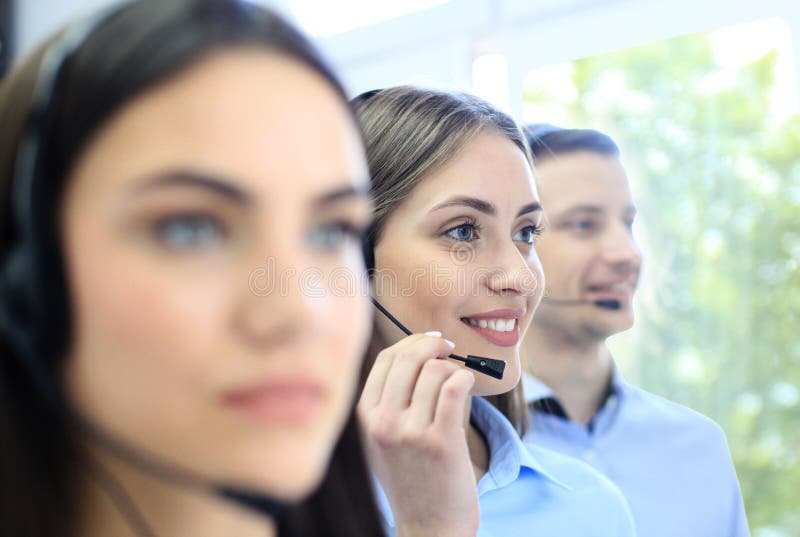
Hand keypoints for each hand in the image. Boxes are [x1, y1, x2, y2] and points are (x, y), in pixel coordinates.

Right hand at [359, 332, 478, 536]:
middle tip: (449, 348)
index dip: (411, 342)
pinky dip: (465, 378)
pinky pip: (454, 388)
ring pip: (435, 371)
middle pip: (408, 358)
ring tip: (459, 379)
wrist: (428, 526)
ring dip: (453, 367)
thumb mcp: (383, 439)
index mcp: (366, 417)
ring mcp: (412, 433)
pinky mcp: (442, 442)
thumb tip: (418, 351)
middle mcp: (384, 422)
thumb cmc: (411, 478)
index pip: (385, 359)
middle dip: (433, 345)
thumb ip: (389, 400)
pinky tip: (467, 384)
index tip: (429, 342)